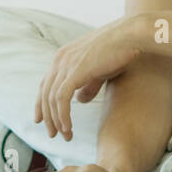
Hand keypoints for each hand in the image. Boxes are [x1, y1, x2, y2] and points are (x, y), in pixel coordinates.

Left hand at [35, 17, 143, 140]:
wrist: (131, 36)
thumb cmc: (119, 51)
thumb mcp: (99, 71)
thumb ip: (87, 85)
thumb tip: (79, 101)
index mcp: (63, 57)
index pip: (45, 84)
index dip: (41, 104)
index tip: (41, 121)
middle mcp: (60, 59)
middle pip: (45, 93)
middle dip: (47, 117)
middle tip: (54, 135)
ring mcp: (66, 64)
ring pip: (52, 99)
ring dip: (56, 120)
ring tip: (65, 136)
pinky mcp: (75, 70)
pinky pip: (61, 98)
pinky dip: (62, 115)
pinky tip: (67, 128)